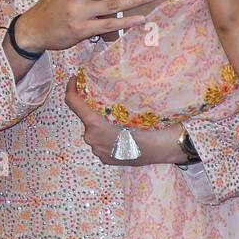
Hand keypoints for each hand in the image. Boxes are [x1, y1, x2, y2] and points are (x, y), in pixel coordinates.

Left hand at [63, 77, 184, 165]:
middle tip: (108, 101)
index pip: (72, 102)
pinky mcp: (105, 159)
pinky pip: (102, 142)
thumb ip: (111, 99)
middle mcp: (92, 138)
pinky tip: (123, 134)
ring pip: (94, 130)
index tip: (75, 79)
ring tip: (120, 120)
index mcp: (95, 124)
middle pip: (86, 117)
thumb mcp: (130, 106)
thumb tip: (102, 85)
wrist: (166, 148)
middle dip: (93, 108)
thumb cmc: (151, 124)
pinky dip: (108, 136)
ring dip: (102, 124)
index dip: (71, 88)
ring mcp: (98, 151)